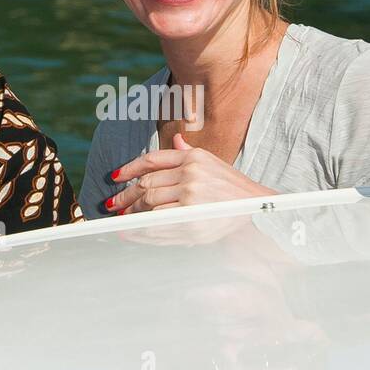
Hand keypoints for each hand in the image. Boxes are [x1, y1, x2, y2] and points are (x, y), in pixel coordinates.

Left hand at [107, 133, 273, 213]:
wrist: (255, 207)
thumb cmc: (231, 187)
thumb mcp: (212, 162)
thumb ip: (189, 152)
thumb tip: (176, 138)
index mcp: (193, 158)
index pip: (152, 160)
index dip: (129, 168)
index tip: (114, 178)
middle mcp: (191, 174)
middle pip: (147, 184)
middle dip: (127, 197)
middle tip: (114, 205)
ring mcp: (191, 197)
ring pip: (149, 205)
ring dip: (132, 214)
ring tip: (122, 219)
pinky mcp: (192, 220)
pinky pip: (158, 224)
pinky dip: (141, 229)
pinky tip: (131, 231)